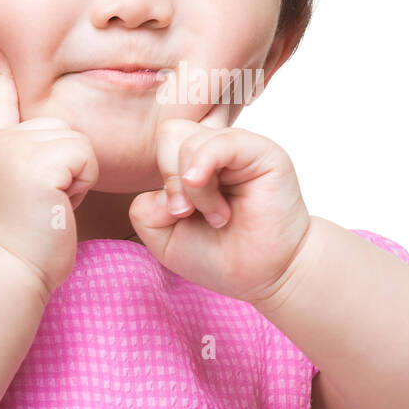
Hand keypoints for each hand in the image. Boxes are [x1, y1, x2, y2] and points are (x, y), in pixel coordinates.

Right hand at [0, 45, 98, 296]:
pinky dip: (82, 184)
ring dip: (74, 176)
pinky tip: (57, 206)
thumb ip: (15, 161)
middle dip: (64, 165)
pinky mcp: (38, 162)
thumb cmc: (15, 248)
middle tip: (41, 203)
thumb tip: (42, 141)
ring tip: (47, 206)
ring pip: (74, 139)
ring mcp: (12, 149)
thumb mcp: (4, 193)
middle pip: (56, 126)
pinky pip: (84, 155)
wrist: (5, 274)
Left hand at [127, 98, 311, 307]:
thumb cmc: (218, 256)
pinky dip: (208, 171)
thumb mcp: (164, 238)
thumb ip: (144, 209)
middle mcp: (216, 149)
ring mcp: (239, 148)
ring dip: (196, 190)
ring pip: (190, 142)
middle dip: (171, 177)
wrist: (264, 275)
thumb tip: (158, 187)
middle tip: (189, 213)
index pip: (162, 143)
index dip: (162, 178)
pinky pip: (222, 143)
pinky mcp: (262, 152)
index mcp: (193, 162)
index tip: (177, 215)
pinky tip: (217, 206)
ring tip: (218, 217)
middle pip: (170, 133)